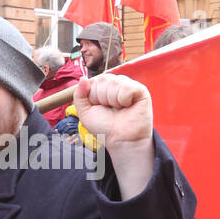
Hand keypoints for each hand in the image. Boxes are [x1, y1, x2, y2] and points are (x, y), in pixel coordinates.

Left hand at [74, 74, 154, 198]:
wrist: (119, 140)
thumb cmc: (104, 127)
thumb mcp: (85, 112)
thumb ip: (79, 95)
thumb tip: (83, 78)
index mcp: (103, 86)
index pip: (93, 80)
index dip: (94, 97)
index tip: (100, 108)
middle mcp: (116, 84)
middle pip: (103, 80)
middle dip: (102, 98)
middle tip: (110, 110)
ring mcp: (129, 86)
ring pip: (114, 82)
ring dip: (113, 100)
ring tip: (119, 109)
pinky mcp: (140, 91)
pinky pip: (127, 87)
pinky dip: (124, 99)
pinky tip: (128, 106)